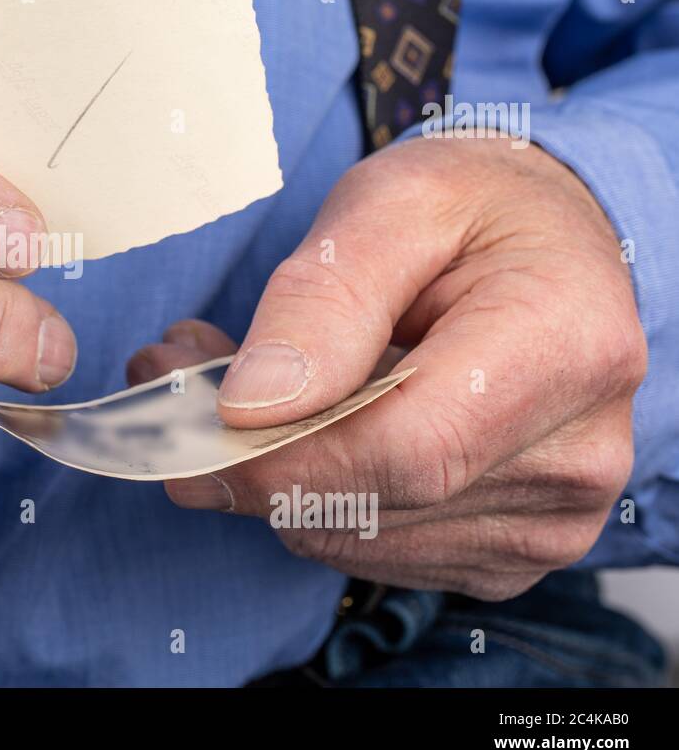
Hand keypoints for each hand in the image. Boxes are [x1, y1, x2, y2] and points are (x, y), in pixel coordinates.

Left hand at [127, 135, 644, 599]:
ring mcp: (550, 517)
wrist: (545, 243)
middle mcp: (576, 454)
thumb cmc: (473, 207)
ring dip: (269, 472)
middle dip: (249, 454)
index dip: (283, 456)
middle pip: (375, 502)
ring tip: (223, 380)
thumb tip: (251, 406)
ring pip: (356, 534)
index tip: (186, 429)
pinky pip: (373, 547)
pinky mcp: (508, 548)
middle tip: (173, 372)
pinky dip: (308, 493)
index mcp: (566, 349)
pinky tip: (289, 421)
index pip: (408, 449)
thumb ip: (325, 297)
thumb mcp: (395, 201)